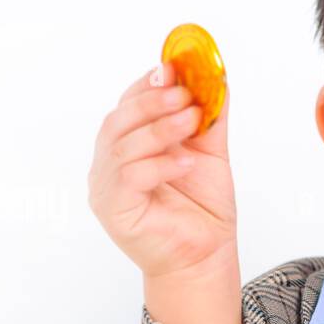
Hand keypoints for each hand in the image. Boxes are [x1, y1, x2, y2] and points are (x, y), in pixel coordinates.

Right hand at [88, 61, 236, 279]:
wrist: (205, 256)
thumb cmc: (201, 209)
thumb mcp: (209, 153)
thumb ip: (209, 118)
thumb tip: (218, 77)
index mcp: (127, 146)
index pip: (128, 105)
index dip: (148, 84)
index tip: (174, 67)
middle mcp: (109, 164)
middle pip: (119, 119)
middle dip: (153, 100)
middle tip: (185, 93)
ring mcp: (106, 187)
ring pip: (122, 144)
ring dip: (160, 127)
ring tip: (192, 120)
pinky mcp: (114, 209)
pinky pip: (130, 176)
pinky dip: (160, 164)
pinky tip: (186, 162)